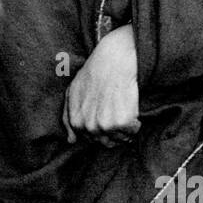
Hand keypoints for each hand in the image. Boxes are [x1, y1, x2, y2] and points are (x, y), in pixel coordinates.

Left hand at [63, 23, 140, 148]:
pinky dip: (136, 122)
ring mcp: (106, 126)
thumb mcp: (72, 92)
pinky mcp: (123, 122)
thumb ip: (67, 117)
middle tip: (116, 110)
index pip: (90, 139)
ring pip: (120, 139)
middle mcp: (89, 127)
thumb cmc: (94, 73)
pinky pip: (133, 132)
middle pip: (106, 142)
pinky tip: (130, 106)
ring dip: (125, 128)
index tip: (105, 114)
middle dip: (113, 130)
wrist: (114, 60)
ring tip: (122, 107)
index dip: (101, 128)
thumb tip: (71, 141)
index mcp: (76, 122)